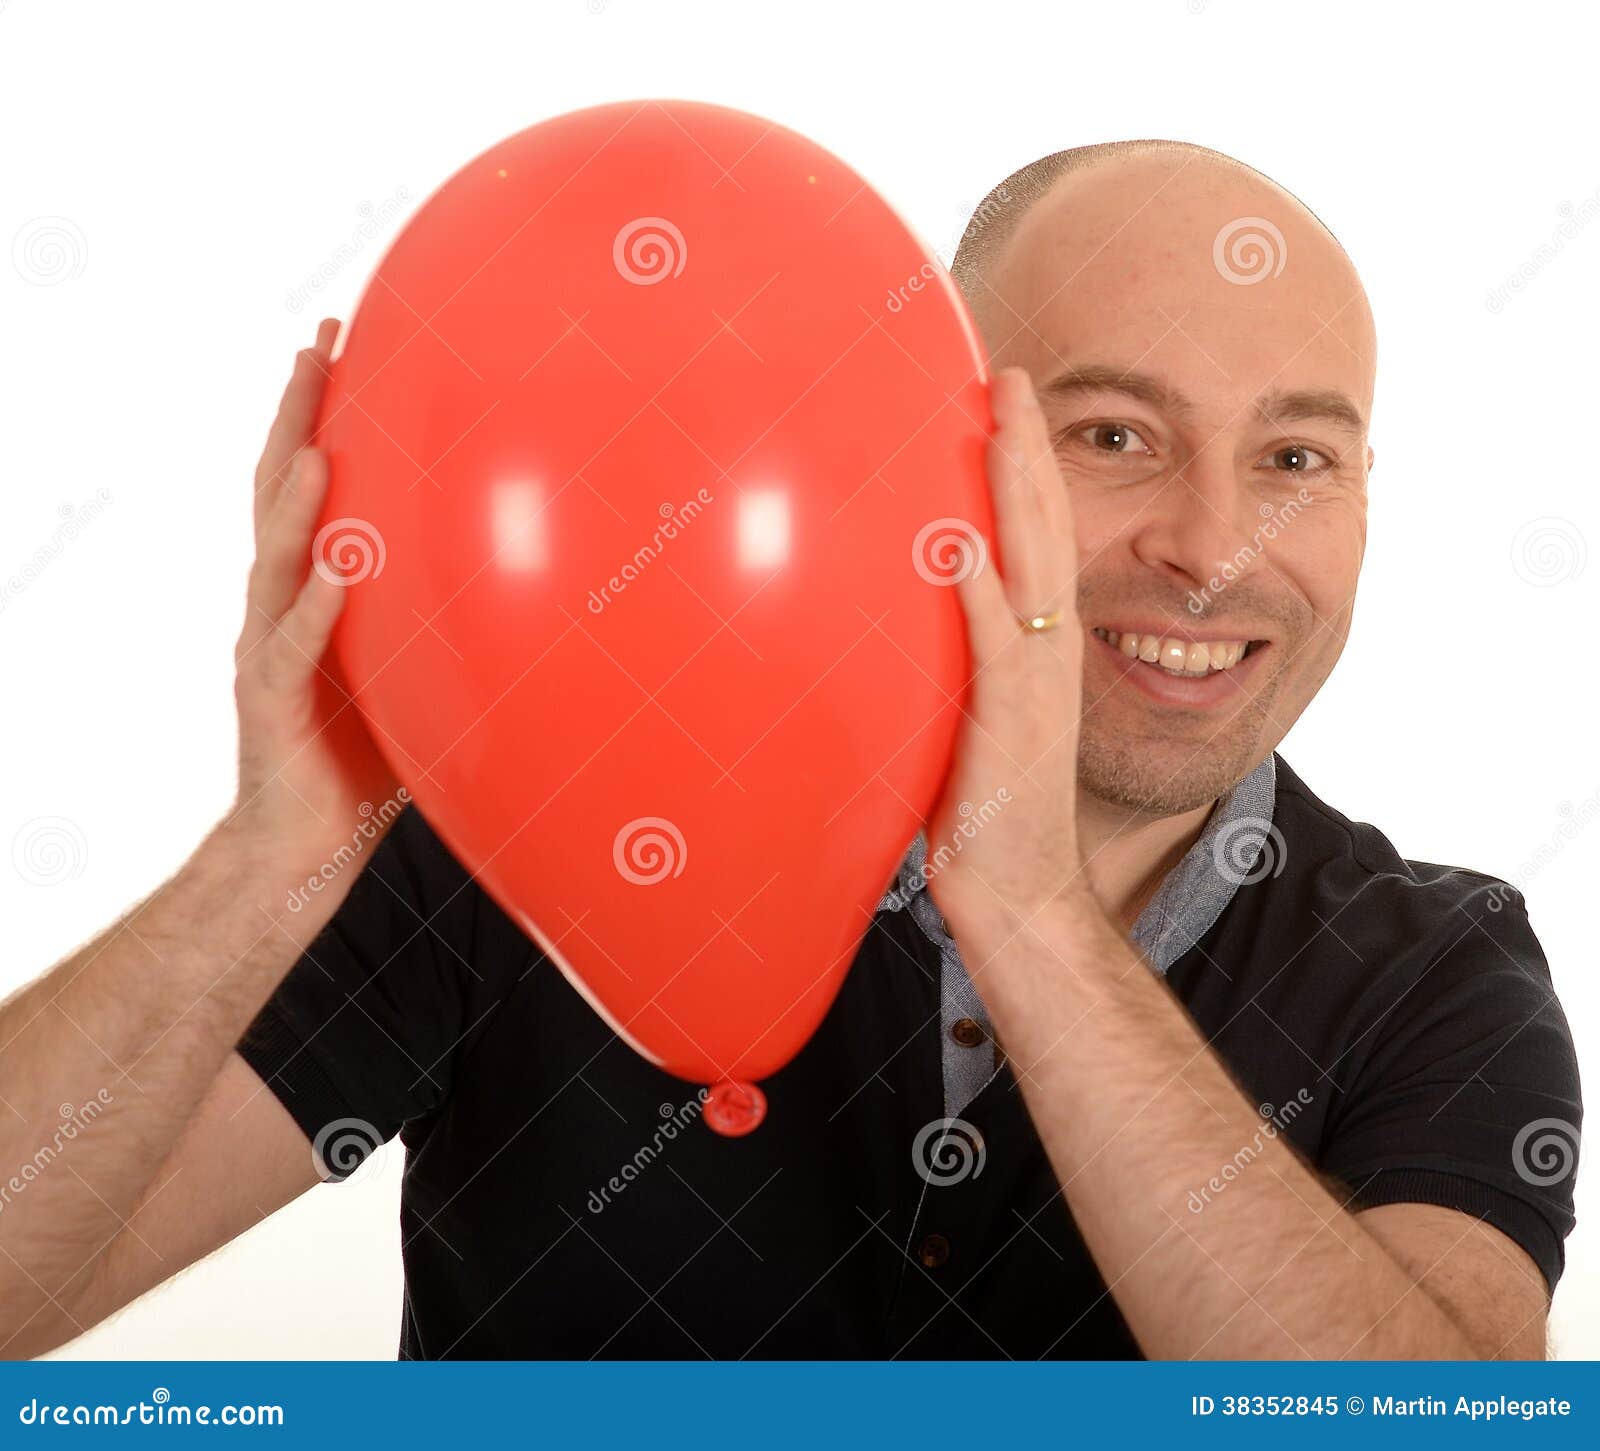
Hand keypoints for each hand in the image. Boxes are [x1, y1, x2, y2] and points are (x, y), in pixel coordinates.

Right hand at [225, 319, 400, 874]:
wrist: (301, 842)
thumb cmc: (362, 757)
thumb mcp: (416, 672)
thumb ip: (446, 620)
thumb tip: (540, 582)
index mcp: (310, 589)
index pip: (309, 484)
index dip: (317, 411)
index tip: (342, 339)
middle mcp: (279, 603)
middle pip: (278, 492)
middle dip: (293, 416)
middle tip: (316, 343)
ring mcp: (267, 648)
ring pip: (274, 559)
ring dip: (296, 503)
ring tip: (318, 445)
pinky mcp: (270, 701)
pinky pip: (291, 648)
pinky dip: (315, 609)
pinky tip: (339, 573)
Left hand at [924, 367, 1086, 940]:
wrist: (1023, 891)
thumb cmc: (989, 807)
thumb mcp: (967, 716)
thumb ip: (951, 660)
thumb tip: (906, 615)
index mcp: (1038, 647)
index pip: (1037, 539)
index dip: (1026, 468)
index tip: (1005, 401)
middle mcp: (1045, 653)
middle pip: (1044, 530)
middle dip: (1028, 450)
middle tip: (1010, 375)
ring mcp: (1033, 686)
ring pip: (1032, 569)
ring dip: (1015, 494)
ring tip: (999, 424)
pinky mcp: (1007, 727)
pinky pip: (995, 649)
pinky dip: (981, 596)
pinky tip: (960, 547)